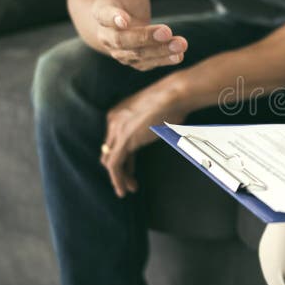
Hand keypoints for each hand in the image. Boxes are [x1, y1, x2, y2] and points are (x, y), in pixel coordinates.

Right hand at [91, 0, 187, 70]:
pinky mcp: (134, 60)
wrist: (117, 17)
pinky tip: (179, 55)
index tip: (125, 20)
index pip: (104, 16)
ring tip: (181, 45)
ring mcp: (120, 51)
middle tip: (168, 30)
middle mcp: (107, 35)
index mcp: (101, 11)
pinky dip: (163, 61)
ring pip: (138, 55)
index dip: (113, 18)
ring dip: (160, 52)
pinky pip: (148, 64)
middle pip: (123, 40)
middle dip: (145, 37)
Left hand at [101, 76, 191, 197]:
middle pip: (110, 151)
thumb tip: (157, 134)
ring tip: (127, 190)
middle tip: (130, 181)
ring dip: (117, 178)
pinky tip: (124, 189)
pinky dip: (117, 179)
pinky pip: (114, 165)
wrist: (174, 95)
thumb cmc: (173, 102)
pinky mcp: (123, 141)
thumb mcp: (157, 114)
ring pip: (110, 160)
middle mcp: (113, 121)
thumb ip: (150, 126)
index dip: (123, 157)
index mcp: (119, 113)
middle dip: (119, 168)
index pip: (115, 141)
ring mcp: (117, 130)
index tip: (132, 170)